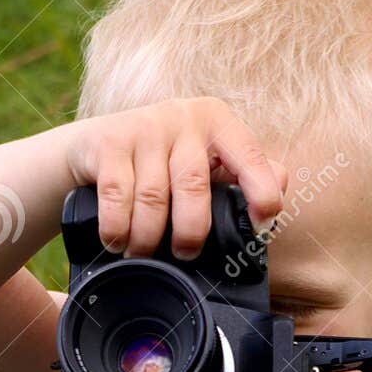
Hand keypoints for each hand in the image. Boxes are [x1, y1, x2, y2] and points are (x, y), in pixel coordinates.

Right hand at [65, 97, 287, 259]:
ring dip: (147, 239)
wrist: (91, 147)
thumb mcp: (204, 160)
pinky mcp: (110, 142)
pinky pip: (117, 199)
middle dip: (190, 233)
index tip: (258, 227)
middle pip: (194, 188)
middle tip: (184, 253)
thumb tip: (279, 189)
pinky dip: (117, 230)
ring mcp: (145, 127)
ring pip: (153, 200)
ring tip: (142, 252)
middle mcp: (184, 118)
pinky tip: (117, 241)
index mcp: (218, 122)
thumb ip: (244, 173)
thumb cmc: (160, 163)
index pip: (251, 158)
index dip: (261, 195)